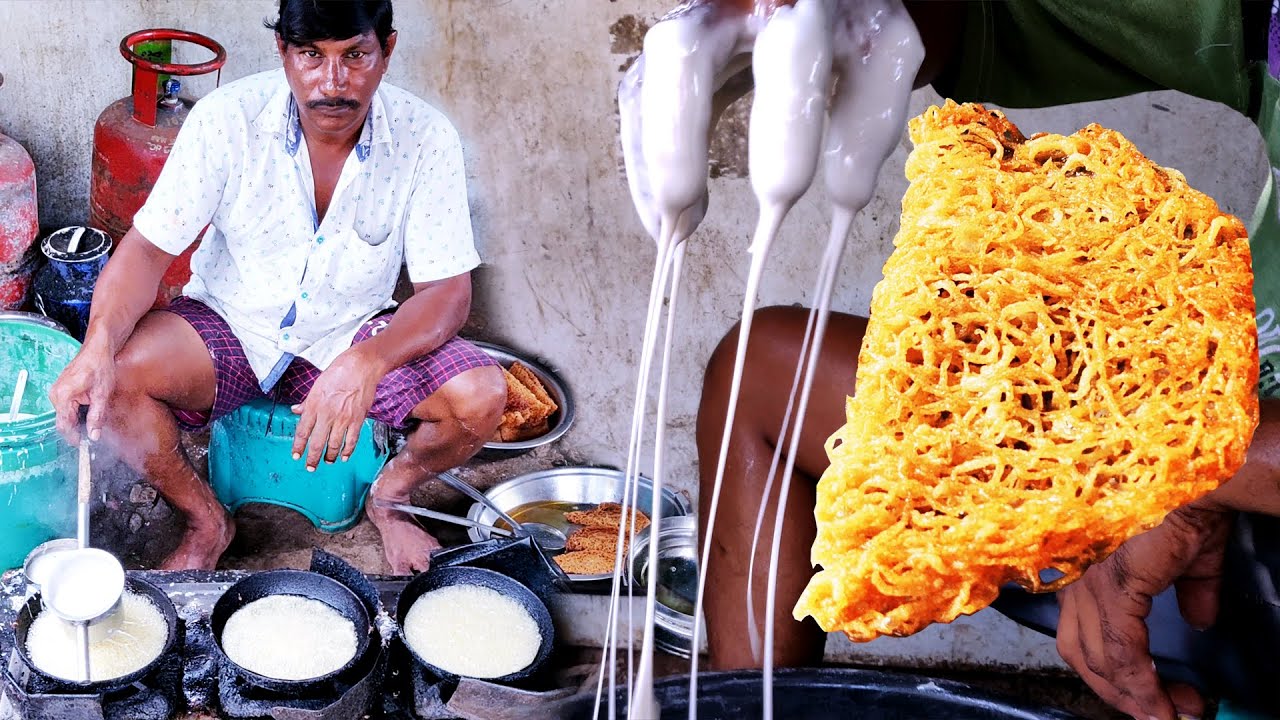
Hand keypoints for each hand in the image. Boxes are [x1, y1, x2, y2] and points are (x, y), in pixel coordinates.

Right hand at [48, 340, 115, 444]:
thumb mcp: (103, 395)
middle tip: (94, 436)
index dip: (74, 438)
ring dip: (78, 422)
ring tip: (94, 422)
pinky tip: (89, 412)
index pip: (64, 425)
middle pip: (64, 422)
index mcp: (63, 396)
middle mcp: (55, 395)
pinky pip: (67, 408)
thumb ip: (97, 417)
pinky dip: (77, 414)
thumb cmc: (100, 368)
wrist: (97, 350)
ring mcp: (56, 393)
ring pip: (66, 416)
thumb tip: (94, 436)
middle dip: (78, 430)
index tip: (84, 446)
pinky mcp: (61, 392)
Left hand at [291, 349, 379, 470]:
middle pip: (316, 442)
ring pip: (333, 445)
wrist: (360, 367)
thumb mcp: (316, 386)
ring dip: (329, 456)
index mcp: (313, 405)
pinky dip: (347, 451)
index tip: (296, 456)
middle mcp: (326, 414)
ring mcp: (343, 418)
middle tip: (310, 467)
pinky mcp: (357, 419)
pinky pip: (352, 440)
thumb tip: (295, 410)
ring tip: (327, 462)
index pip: (302, 431)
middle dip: (312, 458)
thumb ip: (306, 402)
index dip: (298, 446)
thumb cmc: (338, 373)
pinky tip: (344, 457)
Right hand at [618, 0, 922, 242]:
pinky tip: (663, 211)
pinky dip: (648, 162)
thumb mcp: (884, 54)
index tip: (783, 195)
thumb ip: (868, 117)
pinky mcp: (669, 54)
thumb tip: (844, 200)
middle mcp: (728, 0)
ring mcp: (690, 24)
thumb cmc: (852, 19)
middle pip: (680, 57)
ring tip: (671, 231)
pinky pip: (641, 104)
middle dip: (677, 141)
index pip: (788, 55)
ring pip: (648, 84)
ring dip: (654, 165)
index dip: (783, 129)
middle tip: (682, 215)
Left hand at [1056, 502, 1232, 719]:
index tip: (1150, 697)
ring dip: (1133, 695)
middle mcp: (1077, 570)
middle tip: (1158, 713)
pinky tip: (1163, 703)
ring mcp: (1091, 574)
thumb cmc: (1191, 497)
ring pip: (1096, 656)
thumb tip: (1199, 618)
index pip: (1079, 631)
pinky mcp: (1115, 580)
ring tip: (1170, 715)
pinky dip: (1140, 682)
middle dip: (1117, 691)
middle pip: (1078, 651)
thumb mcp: (1190, 551)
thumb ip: (1189, 588)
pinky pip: (1120, 647)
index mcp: (1086, 562)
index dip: (1110, 671)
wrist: (1203, 472)